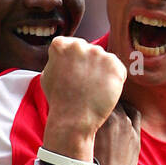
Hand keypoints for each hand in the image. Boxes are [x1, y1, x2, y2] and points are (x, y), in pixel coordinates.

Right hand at [41, 37, 126, 160]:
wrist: (73, 119)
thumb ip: (57, 60)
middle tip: (85, 86)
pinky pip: (118, 69)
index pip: (72, 46)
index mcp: (60, 45)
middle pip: (90, 51)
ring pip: (104, 60)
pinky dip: (114, 80)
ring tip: (94, 90)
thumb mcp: (47, 75)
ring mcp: (98, 54)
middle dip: (89, 66)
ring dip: (102, 72)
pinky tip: (104, 92)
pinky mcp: (114, 65)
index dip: (74, 63)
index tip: (73, 77)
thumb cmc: (59, 100)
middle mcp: (79, 45)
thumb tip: (65, 53)